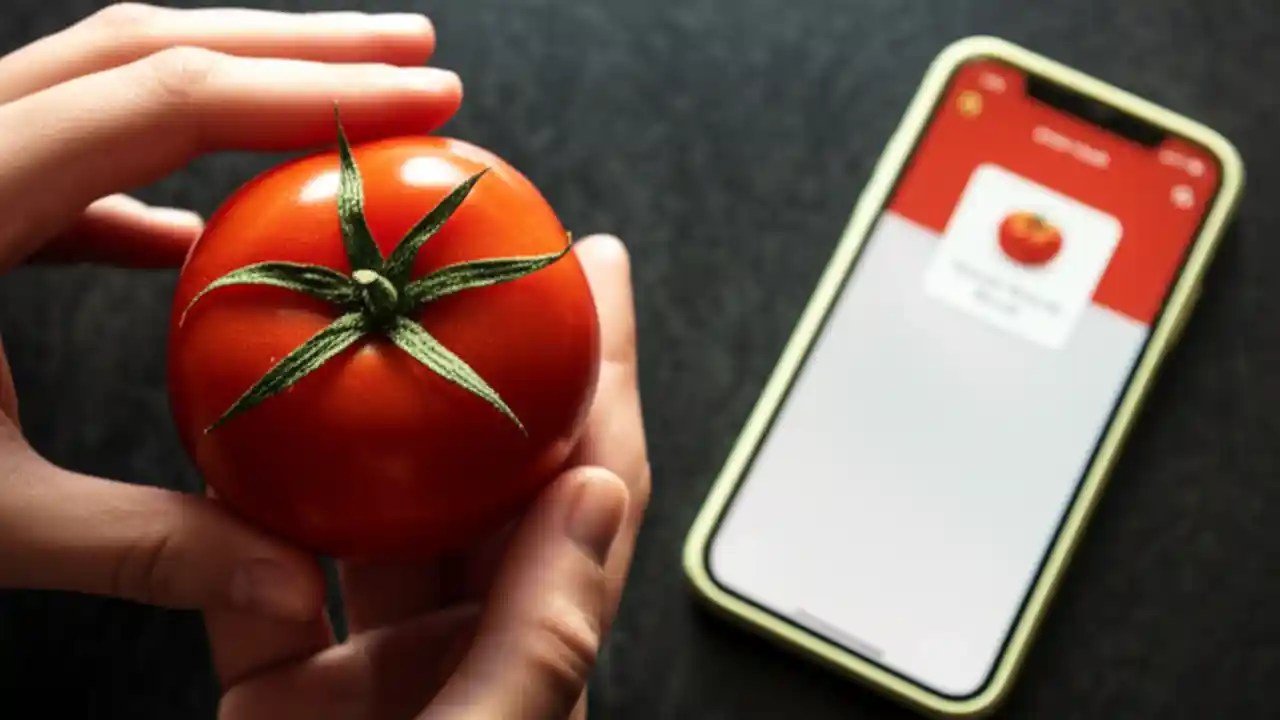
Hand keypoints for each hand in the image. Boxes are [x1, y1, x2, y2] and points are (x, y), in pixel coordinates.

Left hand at [0, 4, 461, 617]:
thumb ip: (144, 544)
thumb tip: (292, 591)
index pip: (164, 100)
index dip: (312, 90)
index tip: (428, 98)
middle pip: (146, 43)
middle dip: (299, 42)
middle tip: (419, 52)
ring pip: (108, 78)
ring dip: (237, 85)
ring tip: (347, 102)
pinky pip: (67, 154)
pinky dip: (152, 176)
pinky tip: (199, 231)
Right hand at [208, 234, 650, 719]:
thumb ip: (542, 634)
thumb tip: (592, 490)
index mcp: (539, 652)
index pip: (591, 489)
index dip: (604, 373)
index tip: (597, 266)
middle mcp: (467, 643)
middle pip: (484, 477)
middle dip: (478, 364)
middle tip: (465, 250)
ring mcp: (374, 663)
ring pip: (366, 516)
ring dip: (349, 423)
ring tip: (342, 315)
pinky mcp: (273, 690)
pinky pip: (245, 581)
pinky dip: (232, 518)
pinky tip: (225, 444)